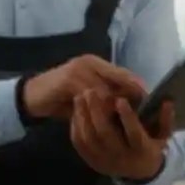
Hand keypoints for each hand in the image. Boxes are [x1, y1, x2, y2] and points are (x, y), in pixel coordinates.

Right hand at [22, 55, 146, 120]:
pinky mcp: (70, 80)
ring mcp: (80, 69)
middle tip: (146, 115)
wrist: (32, 97)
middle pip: (121, 79)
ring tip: (130, 122)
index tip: (152, 104)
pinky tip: (109, 121)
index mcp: (97, 64)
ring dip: (118, 107)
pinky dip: (102, 109)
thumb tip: (127, 108)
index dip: (138, 88)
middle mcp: (90, 63)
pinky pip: (92, 96)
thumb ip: (104, 97)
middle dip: (134, 97)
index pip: (124, 74)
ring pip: (108, 90)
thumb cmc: (61, 98)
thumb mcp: (86, 96)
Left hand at [70, 89, 175, 182]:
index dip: (127, 117)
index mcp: (141, 150)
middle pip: (105, 134)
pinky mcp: (92, 162)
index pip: (134, 134)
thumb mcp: (163, 135)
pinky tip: (76, 112)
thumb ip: (166, 119)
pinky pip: (80, 145)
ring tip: (79, 97)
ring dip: (82, 116)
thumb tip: (168, 102)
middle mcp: (122, 157)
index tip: (119, 99)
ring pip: (89, 138)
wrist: (139, 173)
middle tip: (91, 91)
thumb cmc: (151, 147)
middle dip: (96, 111)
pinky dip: (76, 127)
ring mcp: (105, 161)